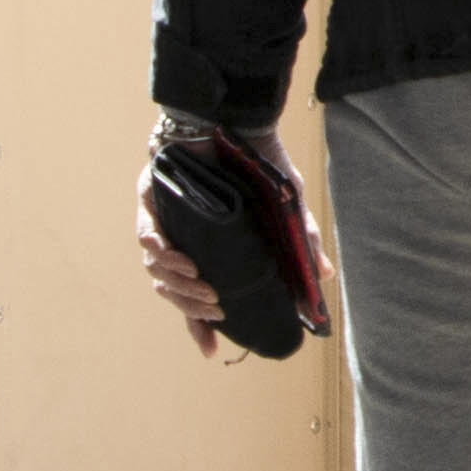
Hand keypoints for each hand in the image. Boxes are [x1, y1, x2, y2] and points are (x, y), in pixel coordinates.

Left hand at [136, 128, 331, 363]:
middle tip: (216, 308)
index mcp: (208, 248)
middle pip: (173, 290)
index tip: (210, 350)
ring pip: (157, 270)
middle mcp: (182, 239)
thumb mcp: (287, 209)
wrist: (239, 120)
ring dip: (177, 285)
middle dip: (191, 308)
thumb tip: (323, 280)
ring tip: (203, 286)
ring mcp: (164, 220)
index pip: (195, 297)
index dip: (198, 325)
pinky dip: (160, 252)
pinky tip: (176, 258)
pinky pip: (146, 236)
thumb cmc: (260, 164)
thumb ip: (301, 244)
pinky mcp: (151, 199)